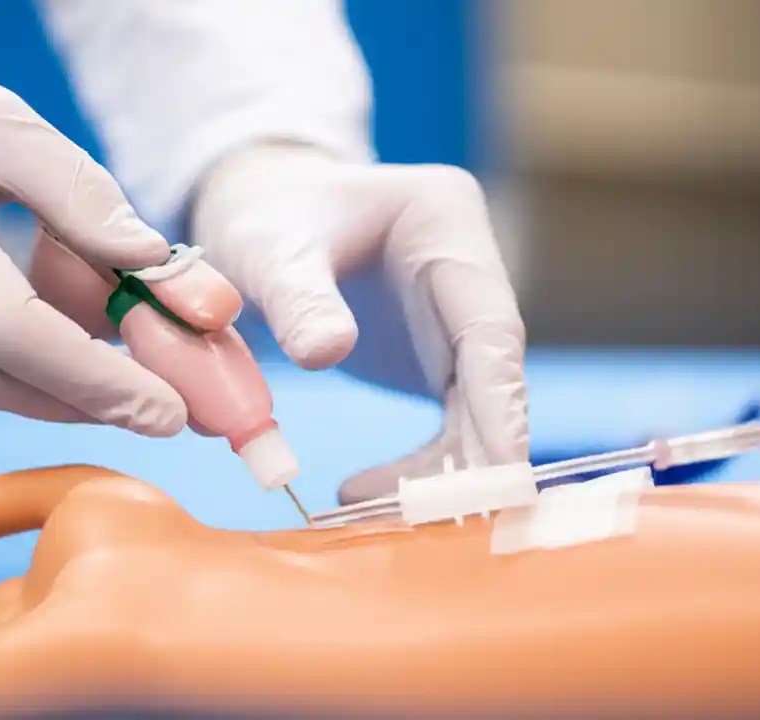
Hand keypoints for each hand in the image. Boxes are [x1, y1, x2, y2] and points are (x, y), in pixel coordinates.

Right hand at [0, 24, 185, 436]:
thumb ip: (76, 193)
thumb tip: (151, 261)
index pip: (16, 333)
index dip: (96, 379)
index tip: (170, 412)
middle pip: (16, 381)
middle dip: (109, 399)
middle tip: (192, 406)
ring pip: (1, 382)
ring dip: (80, 380)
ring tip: (152, 356)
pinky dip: (39, 359)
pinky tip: (81, 325)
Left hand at [192, 145, 528, 501]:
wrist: (255, 212)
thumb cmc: (265, 214)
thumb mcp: (271, 248)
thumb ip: (299, 296)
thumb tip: (325, 354)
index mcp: (447, 222)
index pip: (491, 322)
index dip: (501, 400)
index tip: (504, 468)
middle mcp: (467, 273)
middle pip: (493, 375)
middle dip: (476, 452)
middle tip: (442, 517)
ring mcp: (456, 318)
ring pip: (474, 411)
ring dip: (441, 471)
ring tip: (375, 511)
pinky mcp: (435, 358)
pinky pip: (444, 425)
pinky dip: (414, 467)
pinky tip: (366, 496)